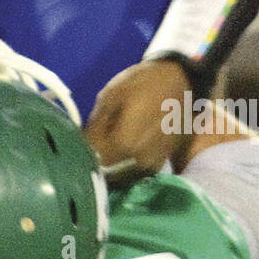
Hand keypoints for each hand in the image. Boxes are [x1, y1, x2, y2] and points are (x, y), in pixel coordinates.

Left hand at [85, 58, 191, 179]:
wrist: (181, 81)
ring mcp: (153, 165)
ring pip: (121, 176)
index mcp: (126, 144)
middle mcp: (141, 161)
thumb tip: (81, 147)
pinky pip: (135, 172)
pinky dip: (125, 165)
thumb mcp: (110, 97)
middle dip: (96, 163)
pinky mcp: (161, 164)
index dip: (82, 154)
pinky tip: (121, 149)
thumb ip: (95, 126)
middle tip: (89, 146)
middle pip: (108, 173)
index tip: (77, 143)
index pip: (94, 161)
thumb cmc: (142, 84)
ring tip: (105, 146)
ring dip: (110, 166)